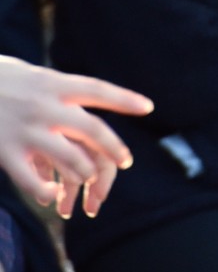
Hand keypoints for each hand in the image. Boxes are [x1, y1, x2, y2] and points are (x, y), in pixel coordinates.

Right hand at [0, 58, 151, 219]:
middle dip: (114, 147)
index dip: (124, 99)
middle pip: (92, 129)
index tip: (148, 108)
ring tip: (89, 178)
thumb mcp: (31, 74)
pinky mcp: (4, 150)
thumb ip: (57, 89)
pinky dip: (44, 190)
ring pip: (70, 157)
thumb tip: (87, 96)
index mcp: (52, 83)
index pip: (97, 90)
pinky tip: (52, 197)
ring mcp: (25, 129)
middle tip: (126, 160)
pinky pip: (31, 179)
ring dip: (85, 172)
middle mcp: (44, 106)